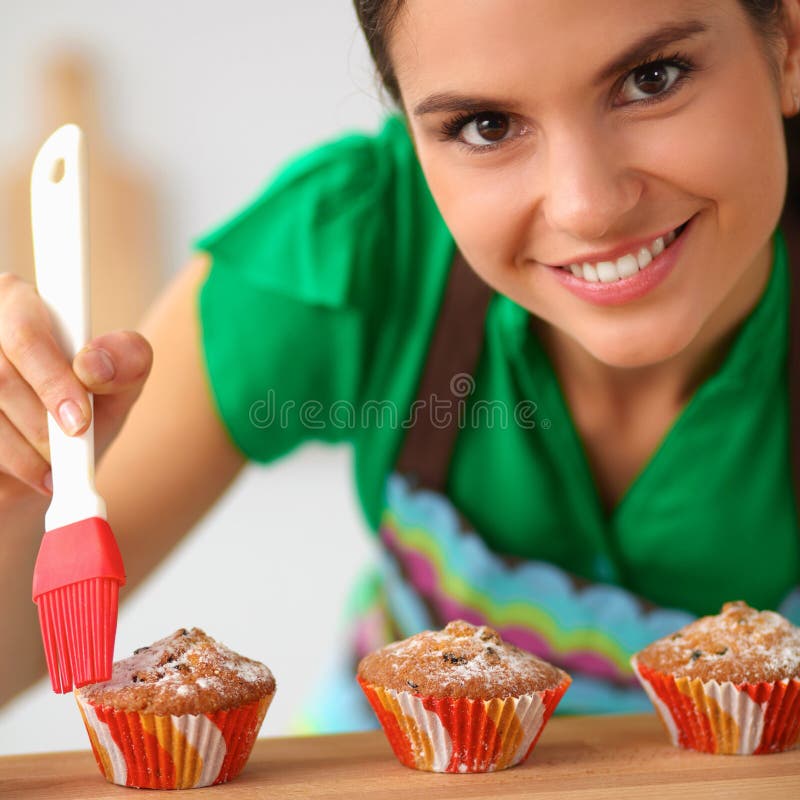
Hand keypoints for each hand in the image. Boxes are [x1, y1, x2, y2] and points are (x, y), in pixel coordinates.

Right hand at [0, 272, 152, 501]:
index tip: (79, 422)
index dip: (52, 380)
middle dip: (43, 426)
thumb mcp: (119, 386)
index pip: (24, 332)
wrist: (49, 460)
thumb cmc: (82, 408)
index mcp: (15, 300)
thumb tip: (94, 365)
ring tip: (53, 466)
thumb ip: (127, 362)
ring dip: (25, 454)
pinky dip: (9, 466)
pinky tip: (30, 472)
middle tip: (69, 451)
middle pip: (0, 377)